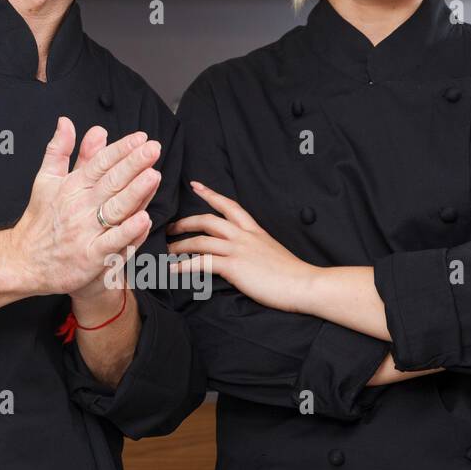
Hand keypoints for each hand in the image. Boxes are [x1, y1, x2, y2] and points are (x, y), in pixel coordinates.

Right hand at [8, 117, 162, 296]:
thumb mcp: (45, 180)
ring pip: (115, 209)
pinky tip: (144, 219)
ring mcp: (85, 232)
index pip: (99, 163)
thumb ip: (59, 150)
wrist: (23, 261)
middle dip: (134, 164)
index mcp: (71, 186)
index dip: (121, 149)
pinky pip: (112, 242)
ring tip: (153, 176)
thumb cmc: (39, 221)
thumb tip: (66, 122)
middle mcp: (79, 207)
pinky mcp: (90, 256)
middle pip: (110, 182)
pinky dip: (128, 232)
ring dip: (135, 193)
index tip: (141, 138)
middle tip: (153, 149)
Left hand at [166, 180, 313, 311]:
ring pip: (200, 240)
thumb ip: (255, 248)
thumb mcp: (271, 252)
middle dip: (185, 222)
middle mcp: (244, 236)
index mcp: (254, 230)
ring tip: (167, 252)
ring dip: (180, 246)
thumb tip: (244, 255)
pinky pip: (202, 262)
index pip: (229, 205)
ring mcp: (238, 249)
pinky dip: (184, 266)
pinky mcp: (234, 266)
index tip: (195, 185)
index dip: (211, 194)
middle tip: (170, 227)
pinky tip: (172, 270)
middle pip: (208, 220)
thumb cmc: (291, 274)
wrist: (304, 284)